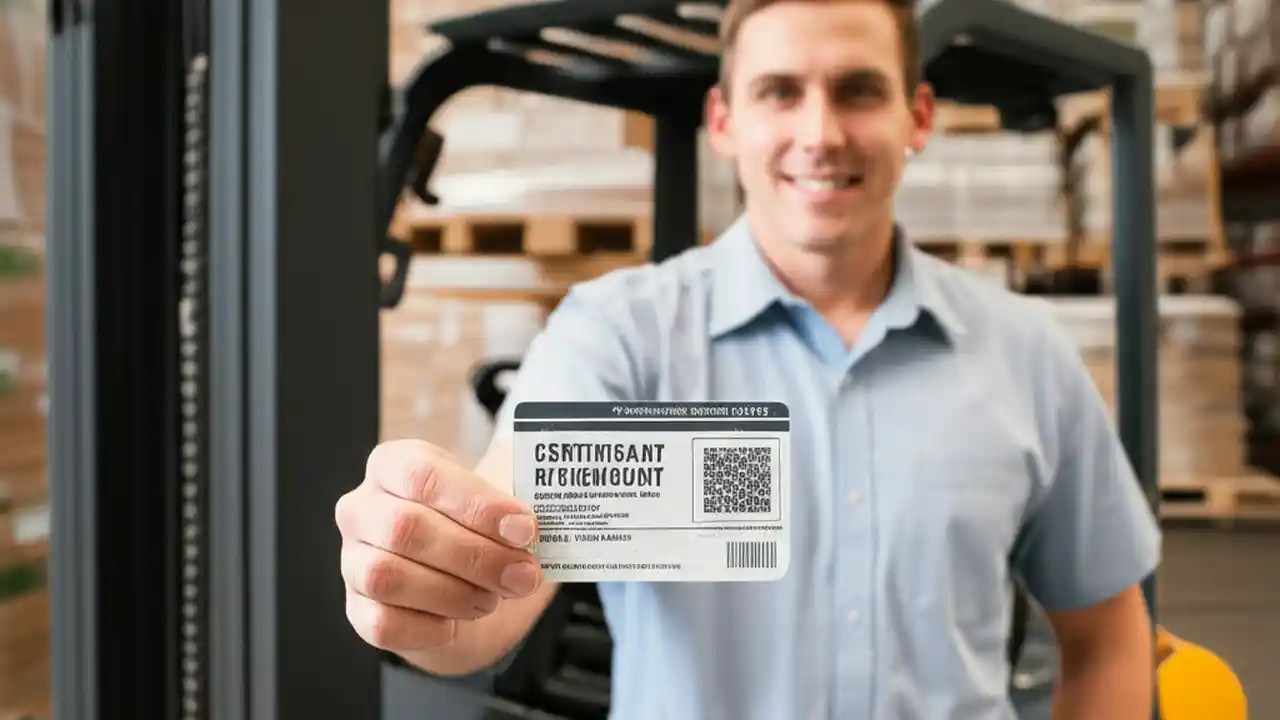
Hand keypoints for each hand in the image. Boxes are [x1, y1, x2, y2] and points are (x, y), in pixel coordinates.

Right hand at [336, 439, 541, 652]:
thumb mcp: (494, 501)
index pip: (423, 476)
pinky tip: (455, 624)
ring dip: (453, 594)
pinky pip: (381, 623)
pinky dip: (426, 628)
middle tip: (524, 575)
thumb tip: (532, 532)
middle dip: (476, 557)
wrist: (454, 569)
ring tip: (492, 598)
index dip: (478, 504)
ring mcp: (352, 558)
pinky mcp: (355, 607)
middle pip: (407, 529)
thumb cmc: (475, 524)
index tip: (526, 529)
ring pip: (388, 577)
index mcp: (394, 464)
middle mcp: (362, 507)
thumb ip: (510, 510)